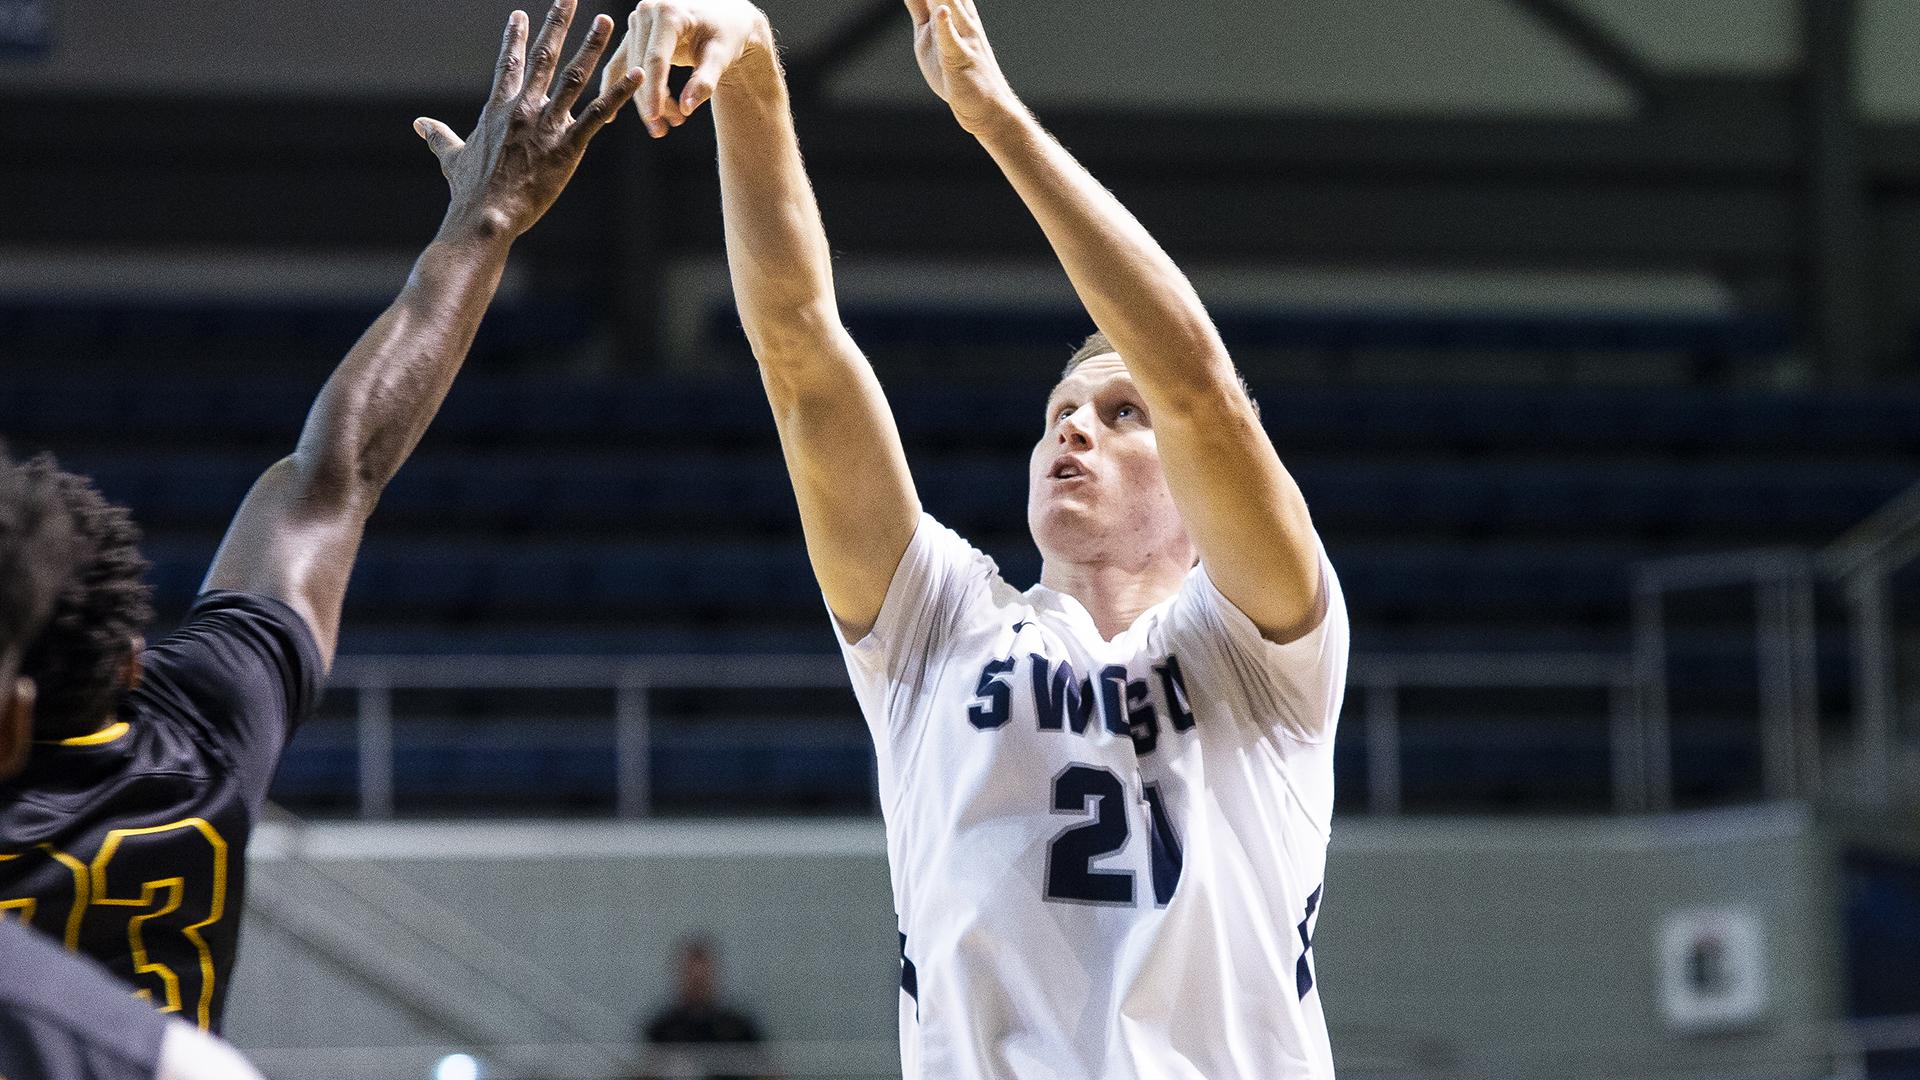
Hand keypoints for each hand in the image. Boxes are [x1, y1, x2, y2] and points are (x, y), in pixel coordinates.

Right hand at [415, 0, 642, 240]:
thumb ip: (439, 136)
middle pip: (544, 56)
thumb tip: (420, 125)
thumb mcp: (451, 157)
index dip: (515, 37)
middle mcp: (524, 108)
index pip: (509, 63)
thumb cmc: (469, 192)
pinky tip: (639, 74)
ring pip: (575, 77)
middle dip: (558, 24)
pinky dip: (620, 93)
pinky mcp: (568, 147)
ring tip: (607, 20)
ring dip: (593, 46)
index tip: (521, 15)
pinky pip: (600, 114)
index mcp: (498, 108)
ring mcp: (547, 125)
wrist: (485, 216)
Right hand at [601, 0, 773, 138]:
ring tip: (661, 128)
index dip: (654, 91)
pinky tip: (613, 117)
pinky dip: (623, 89)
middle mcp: (647, 12)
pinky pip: (621, 65)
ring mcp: (637, 22)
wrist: (724, 19)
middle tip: (665, 130)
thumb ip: (705, 81)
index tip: (655, 118)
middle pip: (641, 66)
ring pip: (630, 70)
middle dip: (652, 101)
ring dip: (642, 101)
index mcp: (669, 12)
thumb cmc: (726, 34)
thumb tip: (687, 108)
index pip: (656, 59)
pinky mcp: (634, 35)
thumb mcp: (721, 56)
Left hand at [906, 0, 1018, 135]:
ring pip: (951, 6)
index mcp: (960, 11)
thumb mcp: (930, 35)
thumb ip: (920, 9)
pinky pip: (952, 41)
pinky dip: (945, 27)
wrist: (988, 110)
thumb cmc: (959, 73)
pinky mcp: (961, 60)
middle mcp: (965, 20)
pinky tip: (941, 12)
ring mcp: (965, 39)